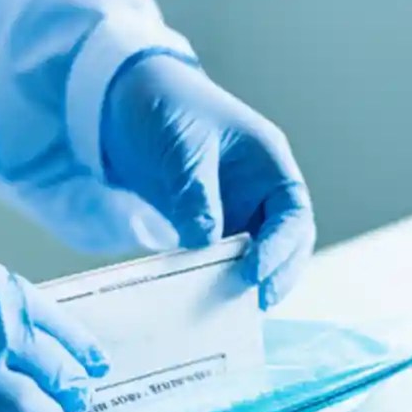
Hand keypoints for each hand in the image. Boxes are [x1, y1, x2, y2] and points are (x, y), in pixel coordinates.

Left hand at [102, 55, 315, 308]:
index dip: (282, 245)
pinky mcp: (204, 227)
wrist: (119, 102)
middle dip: (277, 272)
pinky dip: (213, 279)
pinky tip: (200, 299)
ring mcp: (233, 211)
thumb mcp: (182, 147)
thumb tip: (204, 243)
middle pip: (285, 241)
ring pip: (254, 255)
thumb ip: (196, 195)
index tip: (257, 272)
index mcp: (266, 162)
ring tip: (230, 309)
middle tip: (256, 302)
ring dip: (245, 281)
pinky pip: (217, 260)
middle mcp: (257, 191)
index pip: (291, 211)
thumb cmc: (162, 106)